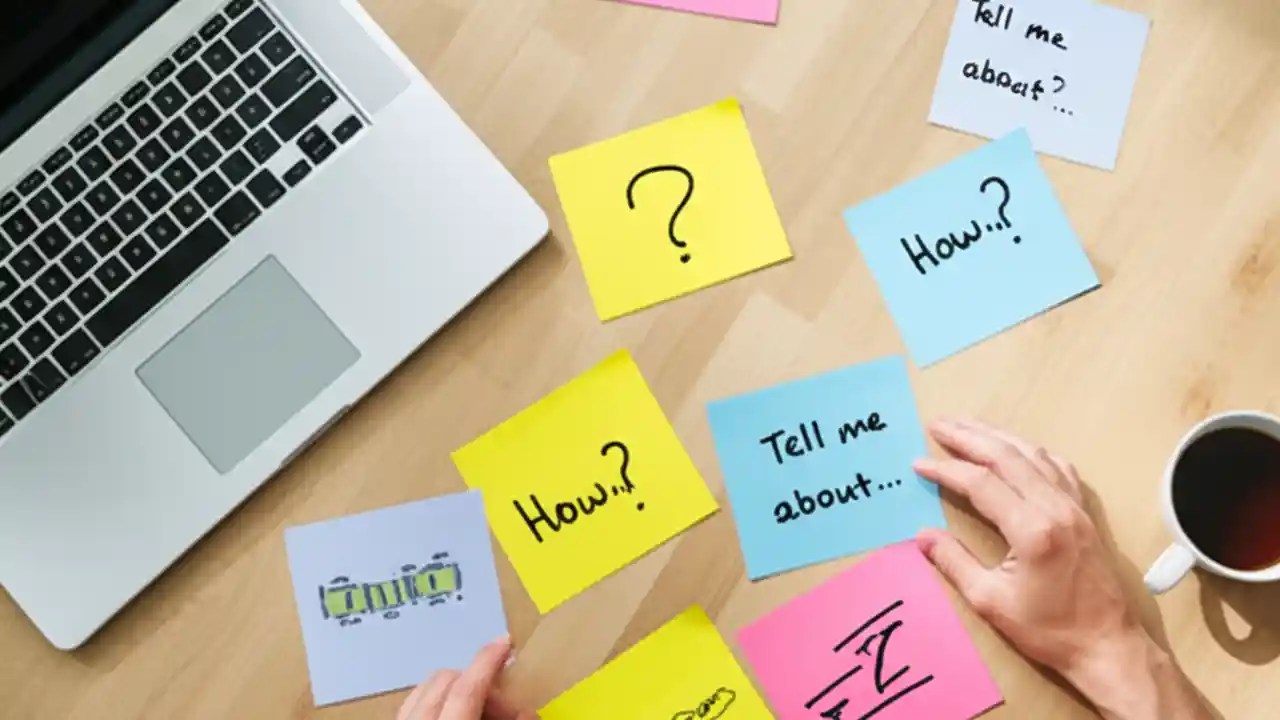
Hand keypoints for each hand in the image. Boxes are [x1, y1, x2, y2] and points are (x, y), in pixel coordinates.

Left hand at [397, 637, 537, 719]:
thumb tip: (527, 711)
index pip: (466, 688)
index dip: (489, 661)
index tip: (507, 642)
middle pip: (445, 680)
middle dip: (477, 679)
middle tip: (504, 703)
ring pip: (424, 688)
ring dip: (455, 688)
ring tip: (480, 707)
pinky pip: (412, 704)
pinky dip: (435, 702)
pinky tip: (454, 715)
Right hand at [914, 418, 1210, 719]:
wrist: (1108, 645)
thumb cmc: (1049, 630)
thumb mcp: (990, 602)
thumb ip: (954, 563)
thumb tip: (922, 535)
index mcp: (1033, 530)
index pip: (982, 483)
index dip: (947, 470)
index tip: (919, 464)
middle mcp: (1056, 508)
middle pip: (1008, 456)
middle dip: (969, 437)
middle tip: (938, 424)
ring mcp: (1075, 507)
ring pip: (1034, 455)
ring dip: (999, 436)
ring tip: (969, 426)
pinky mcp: (1086, 513)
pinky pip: (1058, 468)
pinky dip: (1032, 451)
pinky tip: (1018, 448)